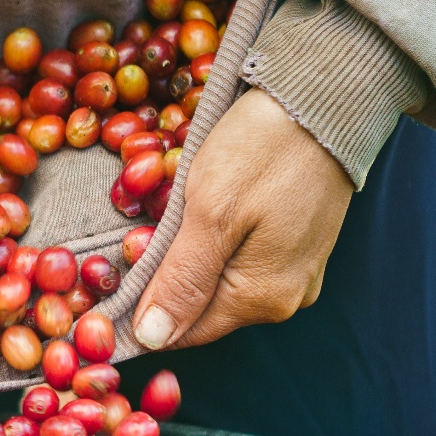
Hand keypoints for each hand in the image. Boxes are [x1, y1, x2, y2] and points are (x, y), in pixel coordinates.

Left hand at [132, 88, 352, 349]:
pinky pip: (242, 258)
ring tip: (172, 214)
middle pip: (202, 308)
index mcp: (262, 300)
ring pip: (220, 281)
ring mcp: (298, 272)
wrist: (328, 96)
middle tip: (138, 236)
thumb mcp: (210, 213)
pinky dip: (214, 241)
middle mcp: (286, 299)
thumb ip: (181, 280)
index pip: (183, 332)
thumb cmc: (263, 149)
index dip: (142, 314)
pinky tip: (205, 209)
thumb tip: (152, 339)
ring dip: (188, 258)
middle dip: (166, 280)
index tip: (107, 290)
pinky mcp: (300, 245)